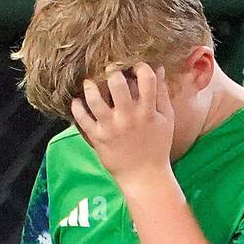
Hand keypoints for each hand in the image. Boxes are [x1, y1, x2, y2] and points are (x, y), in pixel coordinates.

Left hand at [71, 62, 174, 187]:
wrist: (144, 177)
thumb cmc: (157, 146)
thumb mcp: (166, 119)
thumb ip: (162, 94)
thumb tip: (158, 68)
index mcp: (147, 112)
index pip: (146, 80)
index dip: (140, 67)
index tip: (135, 66)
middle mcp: (128, 118)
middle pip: (118, 85)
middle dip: (112, 71)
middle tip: (109, 68)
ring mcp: (111, 128)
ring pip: (95, 100)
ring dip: (91, 87)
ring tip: (89, 82)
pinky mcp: (98, 138)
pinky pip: (82, 120)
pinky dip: (77, 108)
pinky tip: (77, 101)